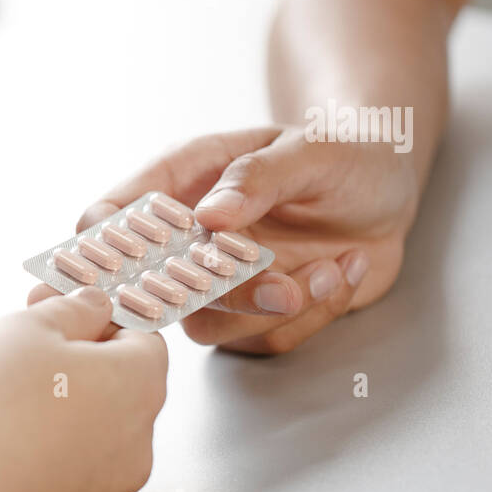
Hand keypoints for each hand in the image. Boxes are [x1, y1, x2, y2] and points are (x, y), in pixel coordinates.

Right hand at [0, 287, 166, 491]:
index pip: (141, 334)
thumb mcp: (28, 327)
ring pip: (91, 429)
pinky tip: (2, 442)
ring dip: (58, 409)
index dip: (97, 315)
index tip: (59, 308)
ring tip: (2, 397)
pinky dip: (44, 452)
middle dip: (73, 360)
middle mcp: (139, 437)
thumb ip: (69, 308)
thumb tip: (93, 306)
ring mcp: (110, 483)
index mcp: (139, 380)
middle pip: (116, 384)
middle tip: (22, 345)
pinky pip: (68, 469)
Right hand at [77, 127, 419, 352]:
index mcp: (181, 182)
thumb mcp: (310, 150)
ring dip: (277, 311)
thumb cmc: (339, 154)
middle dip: (226, 295)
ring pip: (211, 327)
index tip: (141, 260)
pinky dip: (315, 314)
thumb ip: (257, 178)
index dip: (105, 243)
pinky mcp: (255, 316)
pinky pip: (266, 341)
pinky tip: (343, 269)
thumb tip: (208, 215)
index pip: (109, 215)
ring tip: (330, 268)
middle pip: (157, 288)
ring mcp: (218, 283)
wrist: (385, 191)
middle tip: (283, 287)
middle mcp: (189, 238)